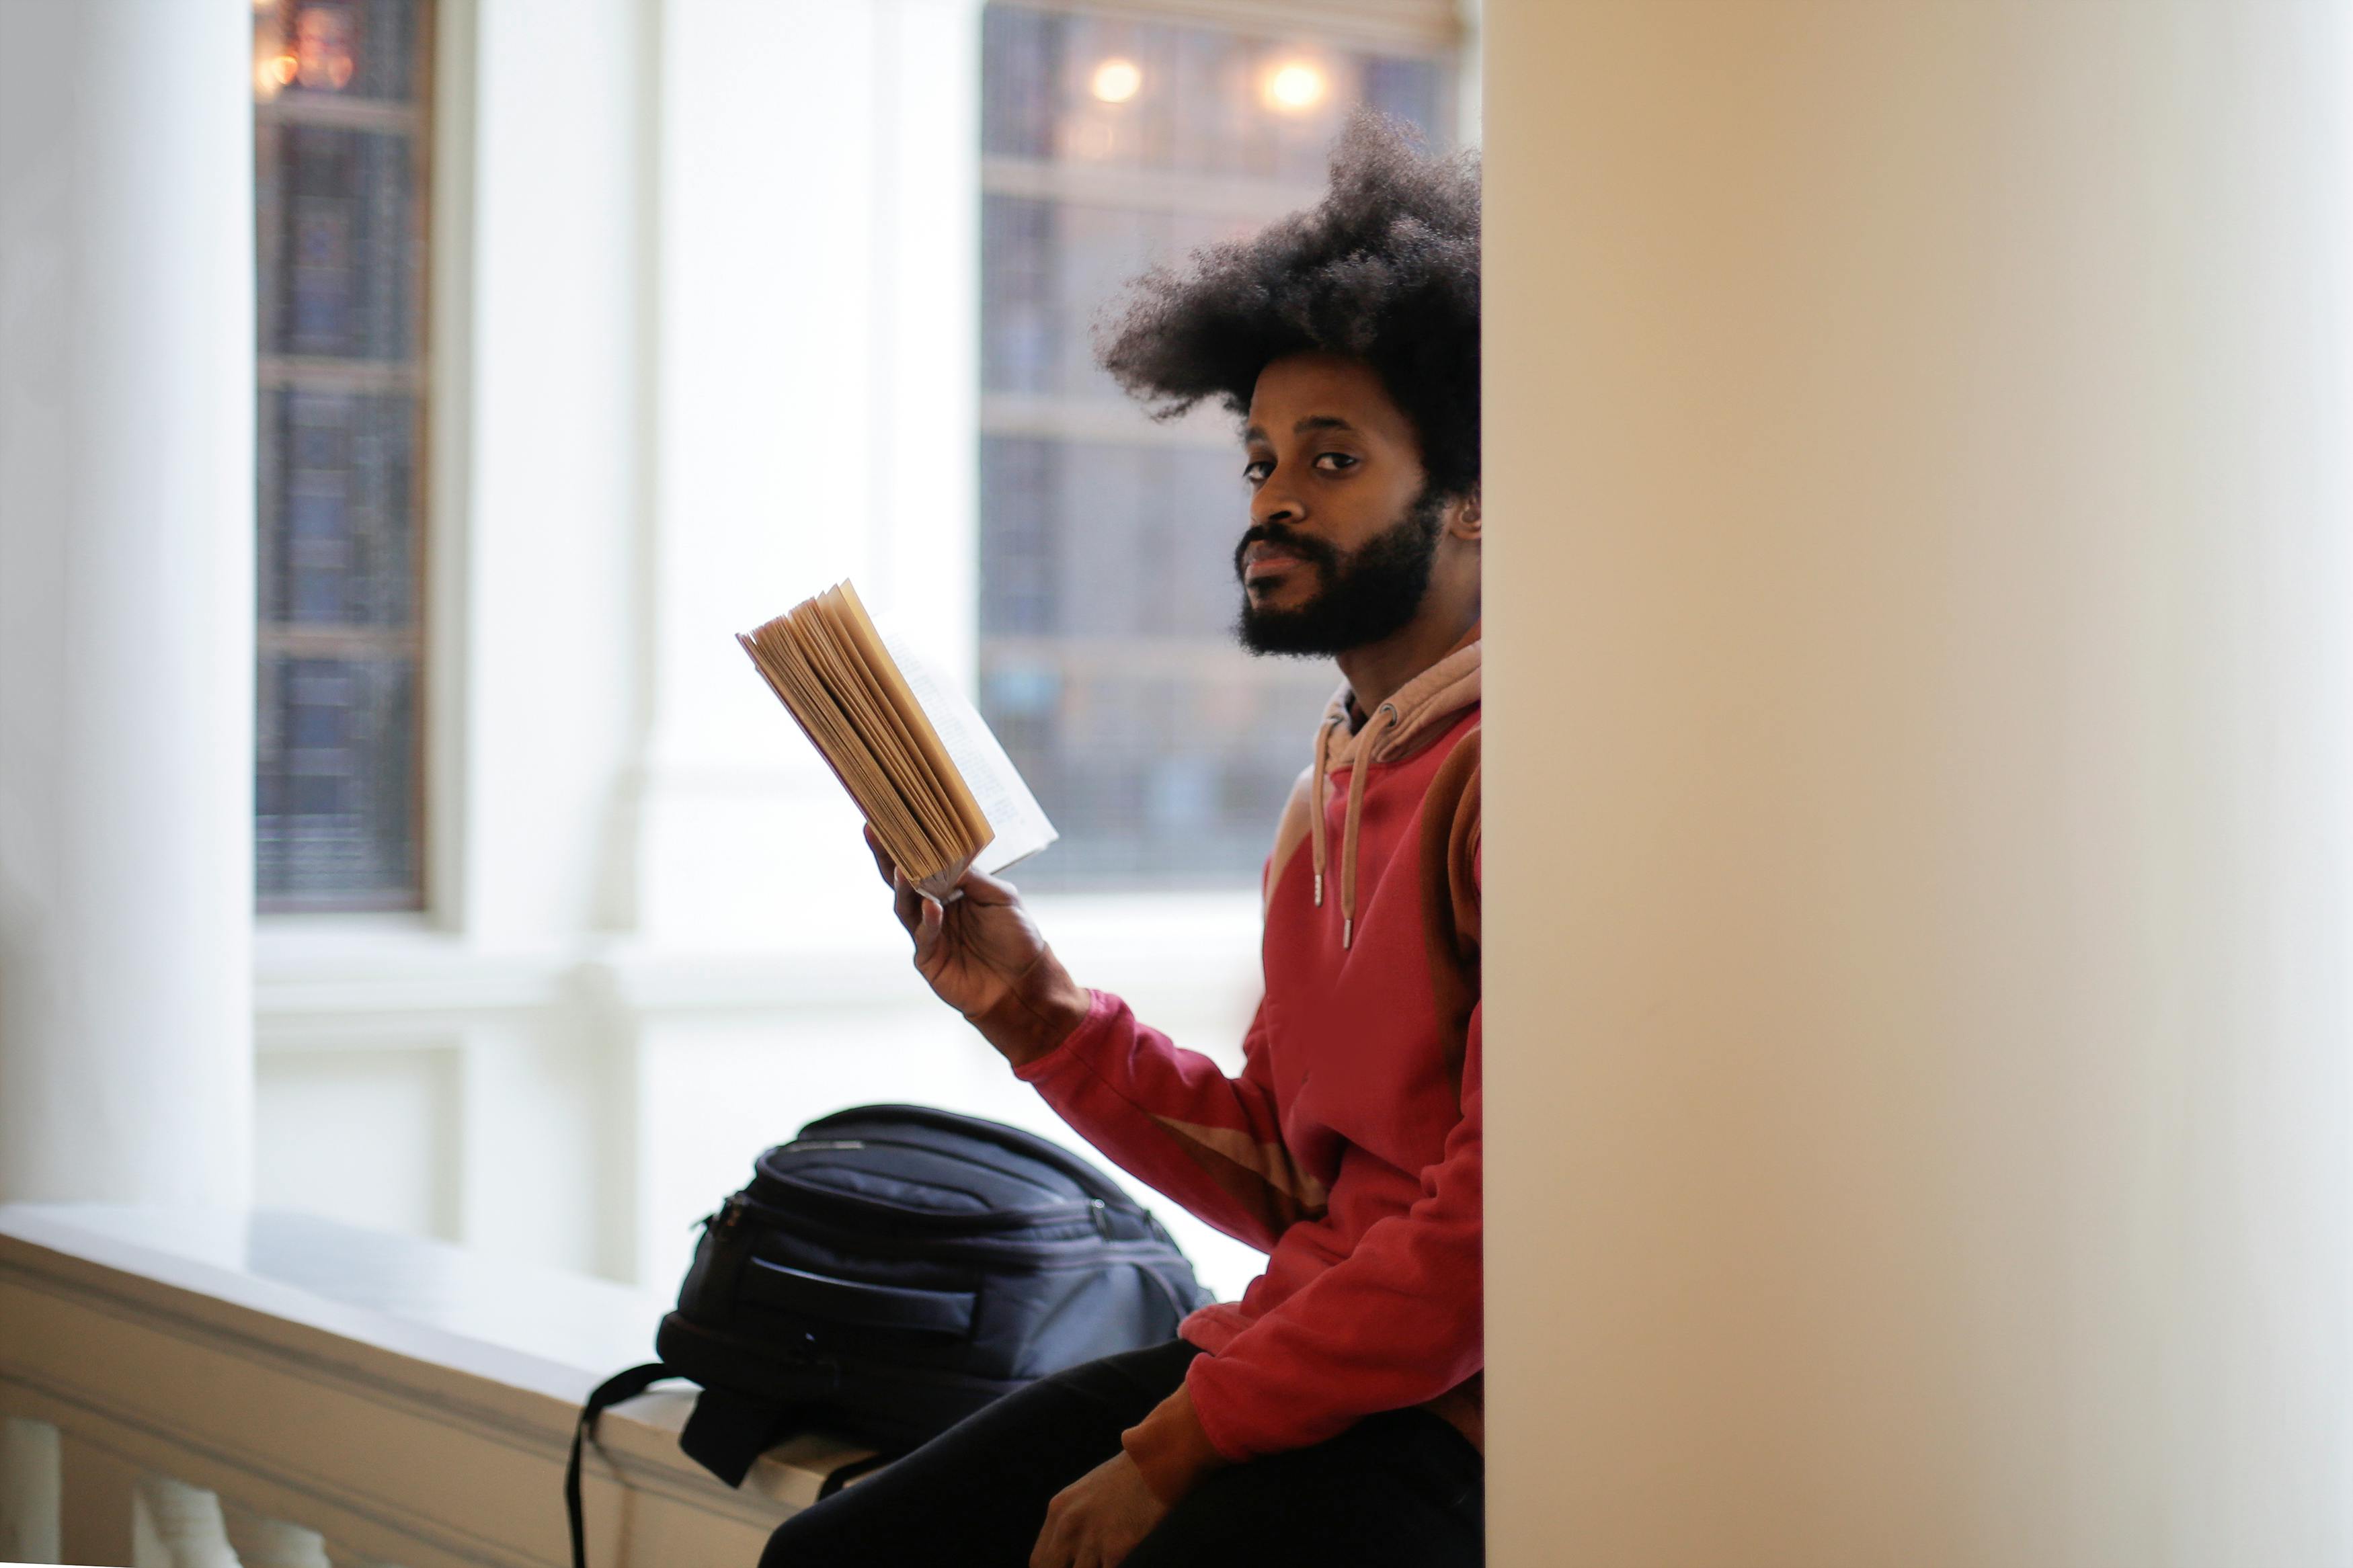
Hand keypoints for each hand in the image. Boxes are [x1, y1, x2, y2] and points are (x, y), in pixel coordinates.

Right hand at [866, 826, 1088, 1065]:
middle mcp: (934, 907)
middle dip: (887, 856)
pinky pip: (923, 935)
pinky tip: (932, 907)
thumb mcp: (1002, 897)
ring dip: (903, 886)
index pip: (923, 861)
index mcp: (951, 889)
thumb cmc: (1016, 938)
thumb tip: (944, 855)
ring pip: (904, 905)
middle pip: (902, 879)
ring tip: (901, 868)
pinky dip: (928, 920)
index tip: (891, 816)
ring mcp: (928, 933)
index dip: (908, 842)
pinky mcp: (928, 959)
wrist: (1024, 983)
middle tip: (874, 831)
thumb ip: (973, 877)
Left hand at [1029, 1452, 1168, 1567]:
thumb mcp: (1084, 1493)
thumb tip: (1067, 1553)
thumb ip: (1071, 1521)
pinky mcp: (1116, 1550)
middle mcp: (1068, 1527)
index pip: (1038, 1561)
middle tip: (1088, 1565)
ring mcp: (1091, 1540)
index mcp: (1058, 1510)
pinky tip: (1124, 1559)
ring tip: (1106, 1560)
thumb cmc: (1126, 1477)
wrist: (1156, 1463)